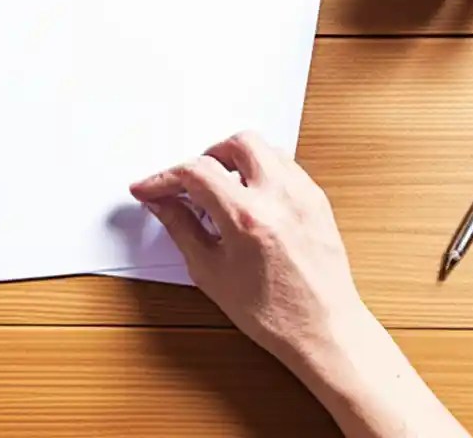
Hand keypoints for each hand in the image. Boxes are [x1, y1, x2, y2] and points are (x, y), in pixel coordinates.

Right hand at [131, 132, 468, 436]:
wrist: (322, 329)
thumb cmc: (273, 313)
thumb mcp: (211, 273)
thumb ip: (182, 229)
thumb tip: (161, 204)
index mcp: (247, 217)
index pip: (196, 172)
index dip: (164, 178)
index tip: (150, 189)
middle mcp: (279, 197)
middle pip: (235, 143)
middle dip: (206, 156)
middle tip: (190, 183)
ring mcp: (303, 195)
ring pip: (265, 149)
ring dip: (236, 160)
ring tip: (221, 190)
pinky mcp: (317, 200)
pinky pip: (285, 166)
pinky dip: (262, 171)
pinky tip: (250, 198)